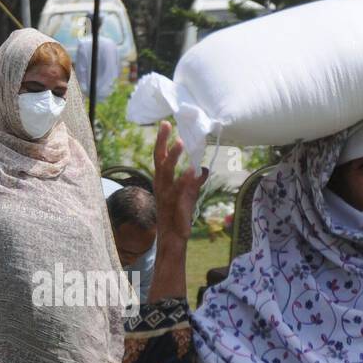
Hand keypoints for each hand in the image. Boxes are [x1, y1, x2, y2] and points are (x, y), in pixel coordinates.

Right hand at [152, 121, 208, 243]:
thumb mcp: (188, 196)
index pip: (160, 157)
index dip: (162, 141)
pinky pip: (179, 191)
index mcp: (162, 182)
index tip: (165, 123)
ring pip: (166, 172)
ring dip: (173, 157)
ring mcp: (166, 196)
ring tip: (181, 142)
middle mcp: (161, 186)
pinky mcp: (174, 206)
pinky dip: (185, 180)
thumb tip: (204, 169)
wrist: (173, 239)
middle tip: (167, 124)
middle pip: (159, 160)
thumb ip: (194, 182)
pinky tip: (193, 170)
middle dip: (162, 142)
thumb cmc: (179, 216)